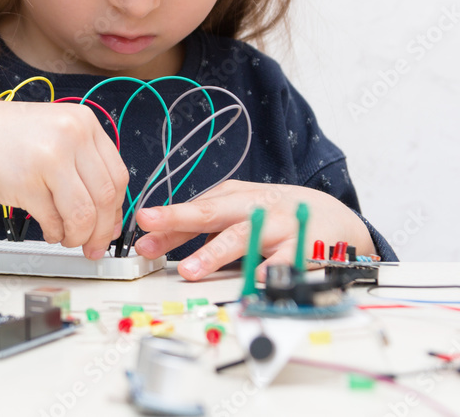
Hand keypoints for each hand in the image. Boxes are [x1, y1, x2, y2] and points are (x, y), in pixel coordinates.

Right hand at [0, 100, 128, 259]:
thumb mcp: (52, 134)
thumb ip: (81, 164)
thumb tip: (106, 212)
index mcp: (82, 122)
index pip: (117, 175)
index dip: (116, 209)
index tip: (109, 226)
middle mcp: (71, 135)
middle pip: (106, 197)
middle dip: (102, 231)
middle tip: (94, 246)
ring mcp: (49, 158)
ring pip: (84, 214)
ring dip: (78, 236)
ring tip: (66, 238)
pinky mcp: (26, 182)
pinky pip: (54, 220)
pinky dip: (55, 233)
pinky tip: (47, 230)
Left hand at [132, 180, 375, 280]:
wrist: (335, 217)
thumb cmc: (278, 214)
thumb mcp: (239, 210)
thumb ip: (201, 227)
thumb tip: (157, 240)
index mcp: (234, 198)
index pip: (194, 210)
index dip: (166, 222)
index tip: (141, 229)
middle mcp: (253, 207)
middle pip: (211, 212)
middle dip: (178, 219)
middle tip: (151, 228)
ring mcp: (277, 226)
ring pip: (243, 237)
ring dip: (214, 252)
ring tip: (189, 269)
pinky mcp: (303, 247)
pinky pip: (283, 260)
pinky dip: (268, 269)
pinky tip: (252, 279)